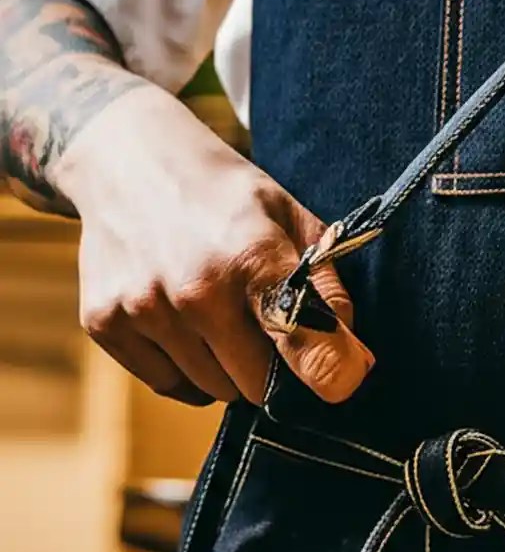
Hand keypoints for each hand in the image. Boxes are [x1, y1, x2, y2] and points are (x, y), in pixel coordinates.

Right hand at [52, 83, 373, 405]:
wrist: (129, 162)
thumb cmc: (225, 197)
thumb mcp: (291, 219)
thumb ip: (327, 288)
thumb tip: (354, 360)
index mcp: (251, 255)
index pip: (299, 340)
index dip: (331, 370)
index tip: (345, 380)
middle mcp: (193, 289)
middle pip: (256, 385)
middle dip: (274, 371)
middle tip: (269, 331)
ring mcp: (144, 309)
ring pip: (214, 389)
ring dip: (230, 369)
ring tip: (223, 317)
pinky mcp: (104, 324)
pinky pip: (171, 384)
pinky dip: (188, 370)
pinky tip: (188, 327)